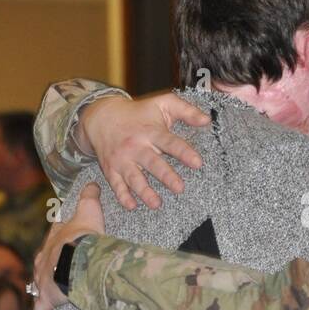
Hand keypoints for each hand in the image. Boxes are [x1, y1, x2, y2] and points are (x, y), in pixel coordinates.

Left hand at [32, 183, 105, 309]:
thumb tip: (92, 183)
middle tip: (52, 269)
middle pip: (42, 260)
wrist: (77, 261)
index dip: (59, 234)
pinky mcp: (46, 299)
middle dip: (46, 264)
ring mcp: (42, 280)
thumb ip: (89, 197)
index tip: (62, 237)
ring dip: (43, 289)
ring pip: (38, 285)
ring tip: (46, 295)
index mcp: (54, 239)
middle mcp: (44, 259)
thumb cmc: (83, 237)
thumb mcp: (89, 211)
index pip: (55, 234)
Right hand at [79, 90, 210, 209]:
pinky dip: (122, 196)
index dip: (184, 152)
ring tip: (156, 203)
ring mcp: (122, 159)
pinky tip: (131, 205)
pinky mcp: (111, 169)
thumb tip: (206, 120)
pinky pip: (116, 184)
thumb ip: (185, 110)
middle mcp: (136, 146)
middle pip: (152, 163)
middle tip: (179, 187)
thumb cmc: (137, 112)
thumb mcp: (162, 104)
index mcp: (151, 132)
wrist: (101, 116)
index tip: (197, 162)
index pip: (170, 142)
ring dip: (145, 192)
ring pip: (134, 177)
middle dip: (166, 176)